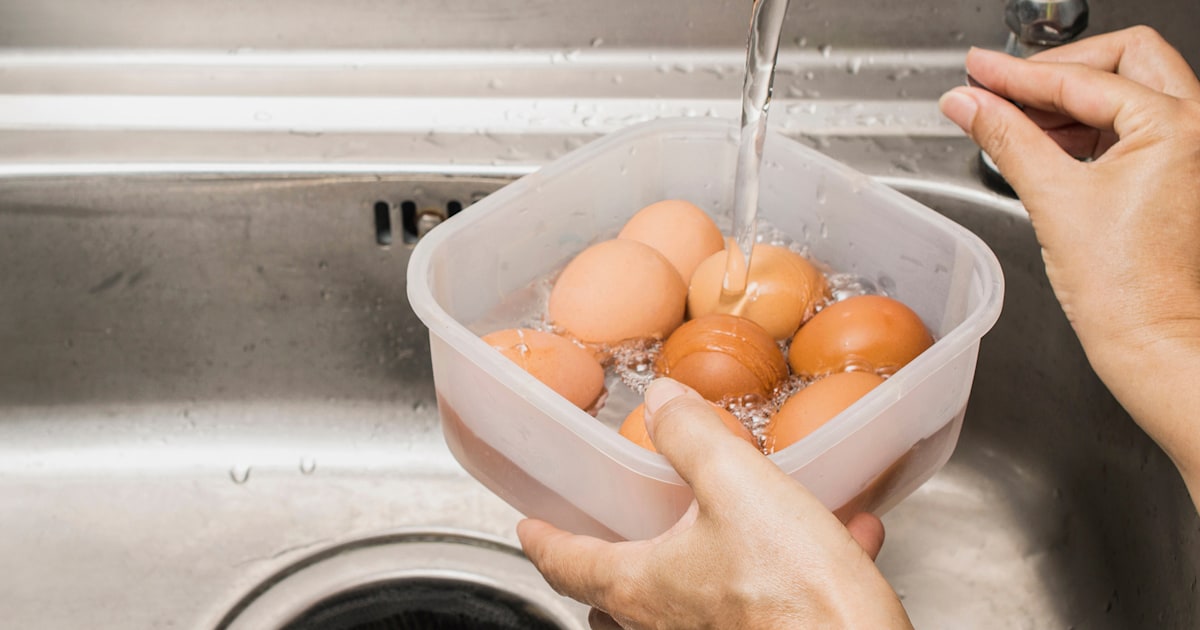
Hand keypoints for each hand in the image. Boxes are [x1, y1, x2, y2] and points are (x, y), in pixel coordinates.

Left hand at [517, 378, 911, 628]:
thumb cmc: (796, 592)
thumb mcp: (737, 486)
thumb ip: (693, 437)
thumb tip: (663, 399)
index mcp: (645, 586)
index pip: (569, 563)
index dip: (544, 540)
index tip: (529, 527)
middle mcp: (667, 627)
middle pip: (614, 602)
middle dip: (609, 569)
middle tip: (609, 538)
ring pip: (677, 613)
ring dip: (683, 575)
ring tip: (705, 539)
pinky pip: (759, 607)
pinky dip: (779, 573)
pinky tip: (838, 535)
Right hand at [938, 27, 1199, 494]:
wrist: (1155, 344)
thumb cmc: (1127, 291)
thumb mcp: (1053, 199)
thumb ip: (1006, 138)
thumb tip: (969, 104)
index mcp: (1178, 126)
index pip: (1083, 78)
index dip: (1019, 74)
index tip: (978, 71)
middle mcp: (1199, 129)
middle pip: (1123, 59)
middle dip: (1058, 69)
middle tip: (1003, 85)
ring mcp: (1193, 151)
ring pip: (1130, 89)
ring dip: (1069, 98)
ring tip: (1013, 120)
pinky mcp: (1180, 173)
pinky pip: (1133, 126)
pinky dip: (1088, 126)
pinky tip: (1046, 144)